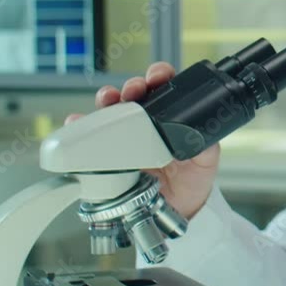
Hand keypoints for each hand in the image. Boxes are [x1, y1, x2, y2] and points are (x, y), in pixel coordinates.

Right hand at [65, 62, 220, 219]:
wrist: (176, 209)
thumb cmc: (192, 180)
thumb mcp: (205, 162)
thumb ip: (206, 148)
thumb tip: (204, 139)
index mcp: (171, 117)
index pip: (165, 88)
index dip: (159, 76)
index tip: (157, 77)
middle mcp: (147, 122)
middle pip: (135, 94)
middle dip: (132, 86)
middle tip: (133, 91)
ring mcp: (126, 136)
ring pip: (112, 109)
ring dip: (107, 99)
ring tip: (107, 101)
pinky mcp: (109, 152)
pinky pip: (91, 136)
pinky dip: (82, 125)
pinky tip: (78, 122)